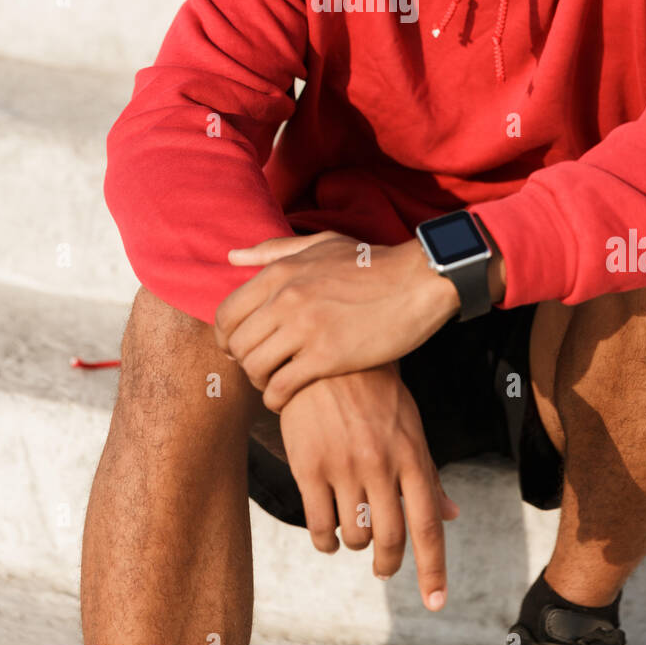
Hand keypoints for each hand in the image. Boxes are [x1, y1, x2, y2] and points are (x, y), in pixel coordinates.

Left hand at [216, 230, 460, 410]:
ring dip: (260, 382)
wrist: (418, 282)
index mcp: (281, 273)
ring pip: (255, 368)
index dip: (227, 337)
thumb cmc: (371, 263)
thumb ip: (274, 251)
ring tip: (275, 383)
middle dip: (243, 362)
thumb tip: (232, 258)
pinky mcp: (327, 357)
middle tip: (260, 369)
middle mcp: (286, 299)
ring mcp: (305, 328)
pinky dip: (276, 399)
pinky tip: (288, 398)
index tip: (240, 348)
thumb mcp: (322, 245)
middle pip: (238, 344)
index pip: (227, 314)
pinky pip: (281, 388)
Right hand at [278, 363, 459, 610]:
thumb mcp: (409, 426)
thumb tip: (452, 515)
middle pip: (389, 539)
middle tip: (383, 569)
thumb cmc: (375, 392)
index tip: (435, 602)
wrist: (326, 355)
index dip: (433, 570)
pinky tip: (327, 536)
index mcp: (412, 455)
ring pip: (354, 535)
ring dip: (355, 545)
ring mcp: (343, 466)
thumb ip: (428, 473)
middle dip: (388, 565)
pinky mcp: (308, 465)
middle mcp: (381, 464)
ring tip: (353, 534)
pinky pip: (318, 524)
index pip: (428, 525)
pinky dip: (325, 542)